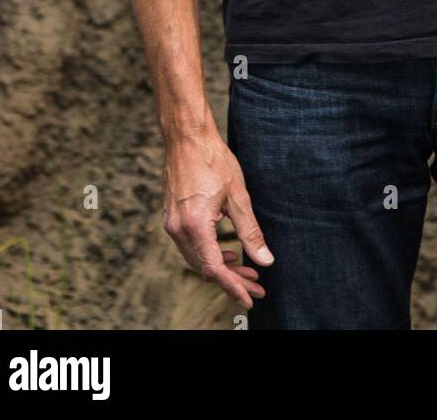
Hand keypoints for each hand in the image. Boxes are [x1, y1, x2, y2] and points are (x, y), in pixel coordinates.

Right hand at [162, 129, 273, 307]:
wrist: (187, 137)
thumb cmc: (213, 160)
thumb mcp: (238, 196)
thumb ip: (250, 231)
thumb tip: (265, 260)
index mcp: (194, 225)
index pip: (214, 269)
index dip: (233, 287)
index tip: (249, 298)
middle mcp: (178, 229)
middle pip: (204, 268)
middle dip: (231, 279)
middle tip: (255, 286)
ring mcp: (172, 223)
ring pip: (196, 258)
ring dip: (221, 267)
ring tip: (245, 269)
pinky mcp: (172, 216)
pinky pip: (190, 245)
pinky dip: (209, 253)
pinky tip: (226, 251)